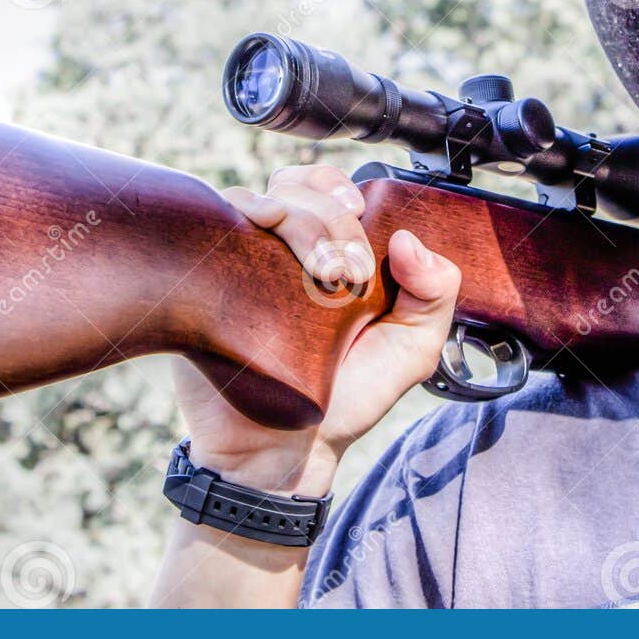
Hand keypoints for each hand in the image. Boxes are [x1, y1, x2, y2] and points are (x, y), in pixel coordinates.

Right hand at [171, 164, 460, 497]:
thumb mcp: (411, 348)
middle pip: (293, 187)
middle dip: (326, 215)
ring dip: (289, 219)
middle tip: (344, 268)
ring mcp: (243, 263)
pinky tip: (256, 251)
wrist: (284, 451)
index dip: (340, 190)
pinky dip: (233, 226)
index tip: (358, 214)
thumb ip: (434, 295)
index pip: (328, 189)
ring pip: (254, 200)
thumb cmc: (348, 398)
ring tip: (318, 272)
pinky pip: (210, 233)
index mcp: (332, 252)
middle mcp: (284, 250)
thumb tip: (407, 241)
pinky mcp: (204, 284)